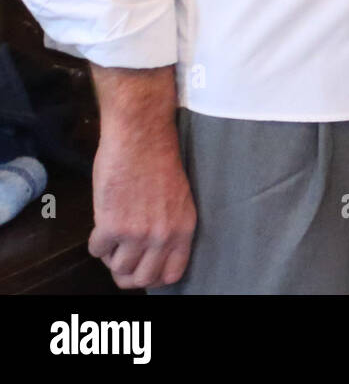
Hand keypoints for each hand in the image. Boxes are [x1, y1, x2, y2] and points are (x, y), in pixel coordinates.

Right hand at [89, 124, 195, 288]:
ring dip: (111, 254)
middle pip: (142, 279)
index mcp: (185, 227)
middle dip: (127, 273)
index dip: (154, 276)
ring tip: (113, 231)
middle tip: (120, 257)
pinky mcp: (112, 226)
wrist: (141, 136)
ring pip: (117, 268)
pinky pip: (97, 251)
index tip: (143, 268)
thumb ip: (168, 226)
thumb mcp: (176, 198)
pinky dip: (96, 240)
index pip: (173, 273)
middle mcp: (164, 235)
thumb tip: (152, 253)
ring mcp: (138, 233)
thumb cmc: (158, 160)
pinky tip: (103, 218)